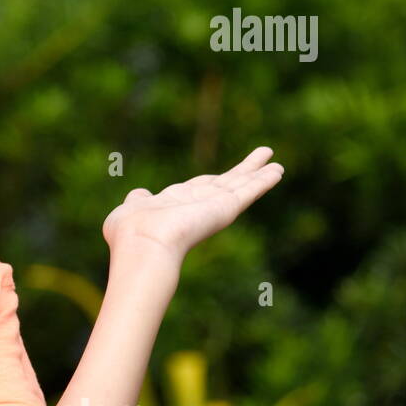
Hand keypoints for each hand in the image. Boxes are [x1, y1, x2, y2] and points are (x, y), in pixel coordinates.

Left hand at [102, 146, 283, 261]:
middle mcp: (196, 206)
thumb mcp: (128, 211)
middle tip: (260, 160)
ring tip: (276, 164)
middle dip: (240, 173)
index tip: (216, 178)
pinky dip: (263, 181)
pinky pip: (248, 191)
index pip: (194, 190)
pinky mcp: (225, 208)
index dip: (206, 183)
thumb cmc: (129, 234)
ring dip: (257, 174)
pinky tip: (277, 170)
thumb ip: (137, 202)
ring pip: (240, 186)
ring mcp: (212, 208)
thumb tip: (138, 194)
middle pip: (223, 185)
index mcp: (173, 206)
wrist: (143, 246)